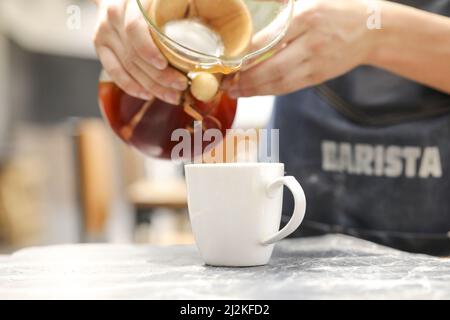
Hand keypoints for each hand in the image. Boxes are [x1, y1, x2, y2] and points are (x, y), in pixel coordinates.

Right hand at [93, 0, 187, 102]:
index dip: (148, 49)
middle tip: (181, 87)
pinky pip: (115, 72)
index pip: (134, 29)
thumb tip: (208, 47)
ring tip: (172, 96)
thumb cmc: (152, 2)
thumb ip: (180, 16)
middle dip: (160, 76)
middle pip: (134, 54)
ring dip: (151, 86)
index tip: (165, 64)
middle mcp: (114, 16)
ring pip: (128, 67)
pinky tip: (148, 95)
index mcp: (130, 3)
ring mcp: (104, 32)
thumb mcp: (163, 3)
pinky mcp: (100, 46)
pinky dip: (132, 87)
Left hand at [225, 0, 378, 97]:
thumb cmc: (336, 10)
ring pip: (280, 82)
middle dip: (246, 79)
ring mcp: (316, 62)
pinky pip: (289, 87)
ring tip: (234, 91)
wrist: (371, 29)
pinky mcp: (318, 77)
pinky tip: (254, 92)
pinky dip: (269, 91)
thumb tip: (252, 8)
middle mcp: (311, 42)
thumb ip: (281, 5)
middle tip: (226, 83)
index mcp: (307, 17)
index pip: (270, 39)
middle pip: (273, 67)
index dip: (246, 54)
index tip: (228, 60)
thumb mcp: (310, 0)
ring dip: (254, 90)